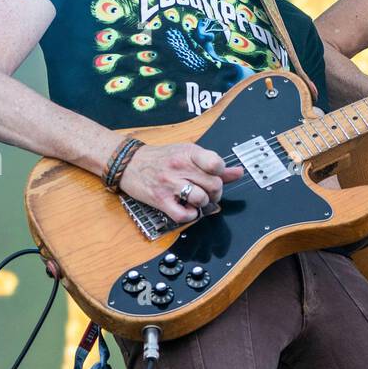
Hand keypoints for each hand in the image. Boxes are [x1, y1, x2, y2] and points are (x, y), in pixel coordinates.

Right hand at [118, 142, 244, 223]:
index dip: (221, 173)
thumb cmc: (161, 158)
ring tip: (197, 200)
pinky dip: (190, 215)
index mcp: (189, 152)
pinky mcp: (160, 199)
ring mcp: (169, 184)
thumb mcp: (188, 154)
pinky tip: (187, 209)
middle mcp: (180, 167)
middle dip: (216, 192)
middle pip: (214, 185)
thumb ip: (214, 164)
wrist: (129, 163)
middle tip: (209, 192)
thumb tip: (238, 172)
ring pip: (201, 199)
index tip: (216, 175)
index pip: (217, 164)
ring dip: (203, 203)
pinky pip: (184, 215)